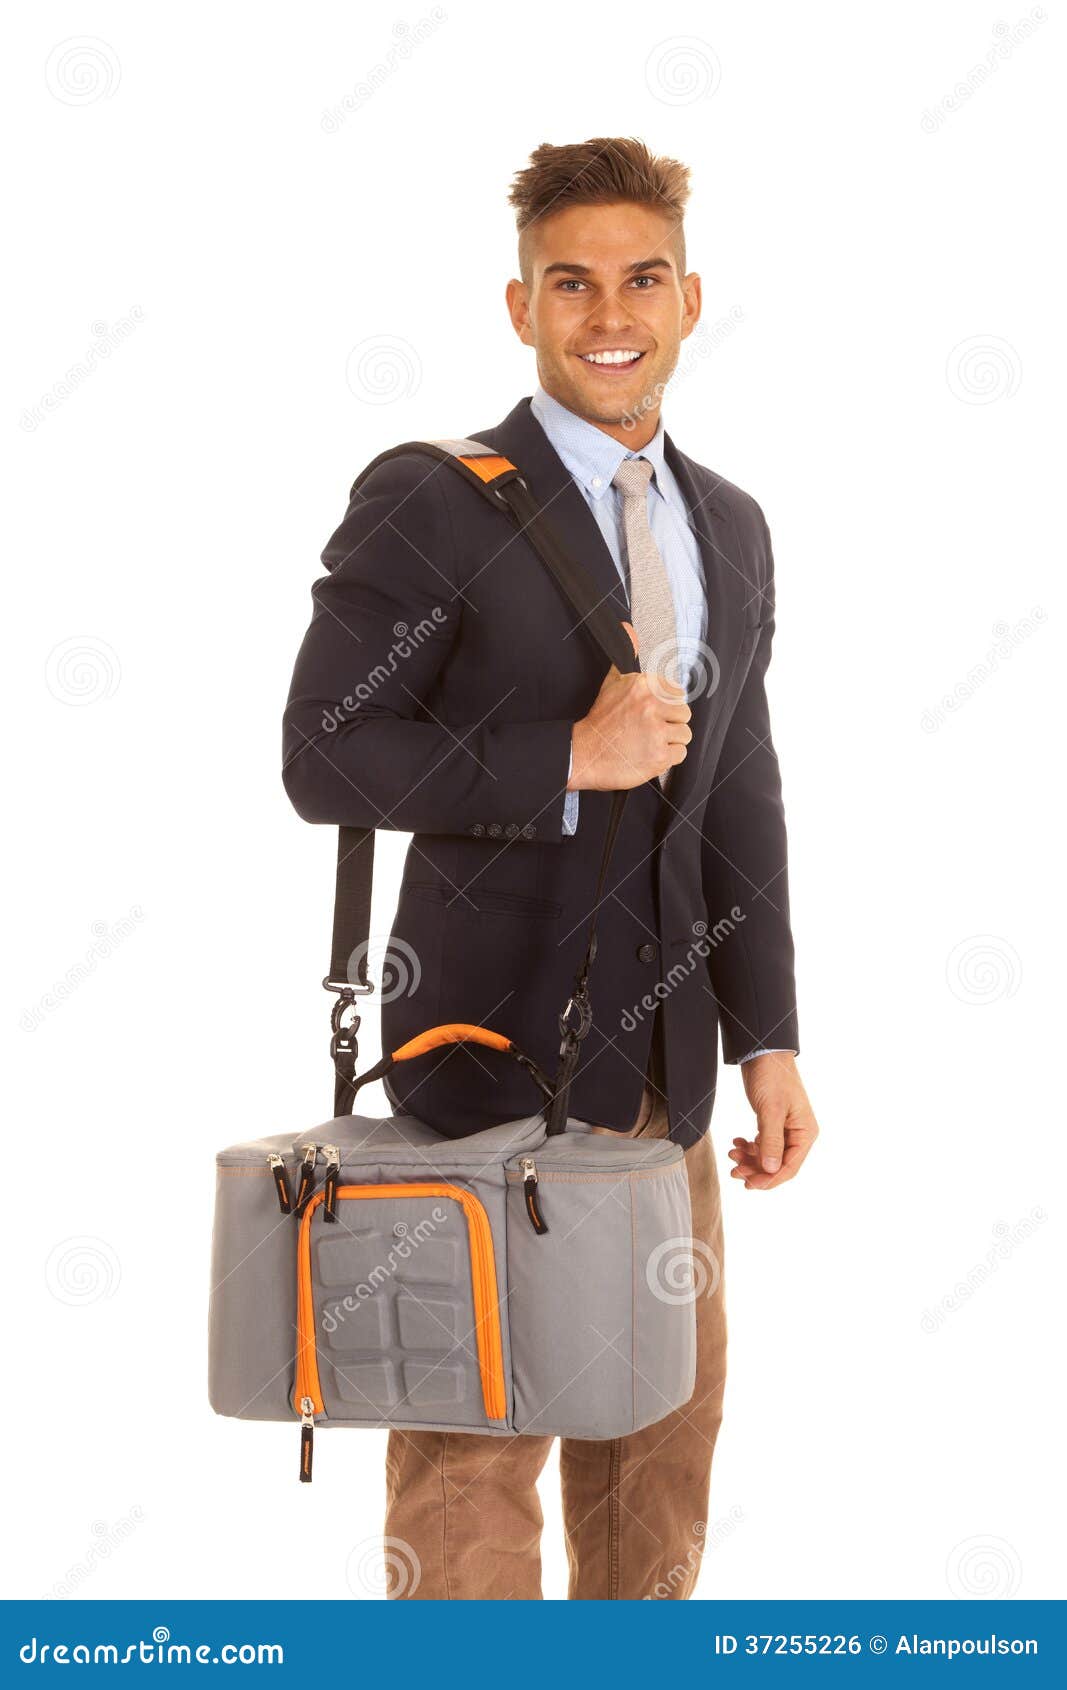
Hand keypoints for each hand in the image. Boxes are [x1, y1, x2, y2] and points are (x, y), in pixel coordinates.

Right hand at [568, 623, 691, 791]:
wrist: (584, 753)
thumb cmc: (600, 721)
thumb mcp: (611, 682)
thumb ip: (625, 654)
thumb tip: (627, 628)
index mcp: (644, 686)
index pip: (677, 693)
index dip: (666, 705)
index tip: (652, 713)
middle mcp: (651, 707)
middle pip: (684, 714)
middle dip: (669, 723)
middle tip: (649, 729)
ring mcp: (656, 733)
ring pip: (684, 735)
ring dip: (669, 741)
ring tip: (649, 742)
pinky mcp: (659, 757)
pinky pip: (680, 754)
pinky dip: (667, 758)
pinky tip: (649, 754)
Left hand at [729, 1052, 818, 1190]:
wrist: (762, 1051)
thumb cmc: (771, 1076)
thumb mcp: (770, 1110)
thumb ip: (771, 1141)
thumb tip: (771, 1170)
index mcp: (805, 1132)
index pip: (790, 1167)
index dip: (770, 1179)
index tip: (749, 1184)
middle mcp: (799, 1133)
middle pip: (778, 1164)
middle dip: (756, 1170)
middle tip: (734, 1171)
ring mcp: (786, 1128)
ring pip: (768, 1155)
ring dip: (750, 1159)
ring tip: (732, 1153)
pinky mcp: (773, 1122)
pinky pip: (762, 1143)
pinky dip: (749, 1146)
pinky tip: (736, 1142)